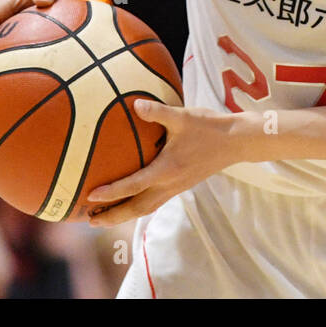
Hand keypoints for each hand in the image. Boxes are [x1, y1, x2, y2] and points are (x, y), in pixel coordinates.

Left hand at [85, 101, 241, 227]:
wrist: (236, 142)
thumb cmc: (209, 127)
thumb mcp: (182, 116)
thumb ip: (157, 111)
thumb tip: (135, 105)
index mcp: (167, 169)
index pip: (134, 185)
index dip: (111, 192)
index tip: (91, 196)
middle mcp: (170, 184)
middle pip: (136, 208)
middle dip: (112, 216)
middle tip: (89, 221)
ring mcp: (176, 187)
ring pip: (146, 208)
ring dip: (123, 215)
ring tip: (103, 218)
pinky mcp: (181, 186)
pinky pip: (155, 202)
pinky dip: (138, 206)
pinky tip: (130, 201)